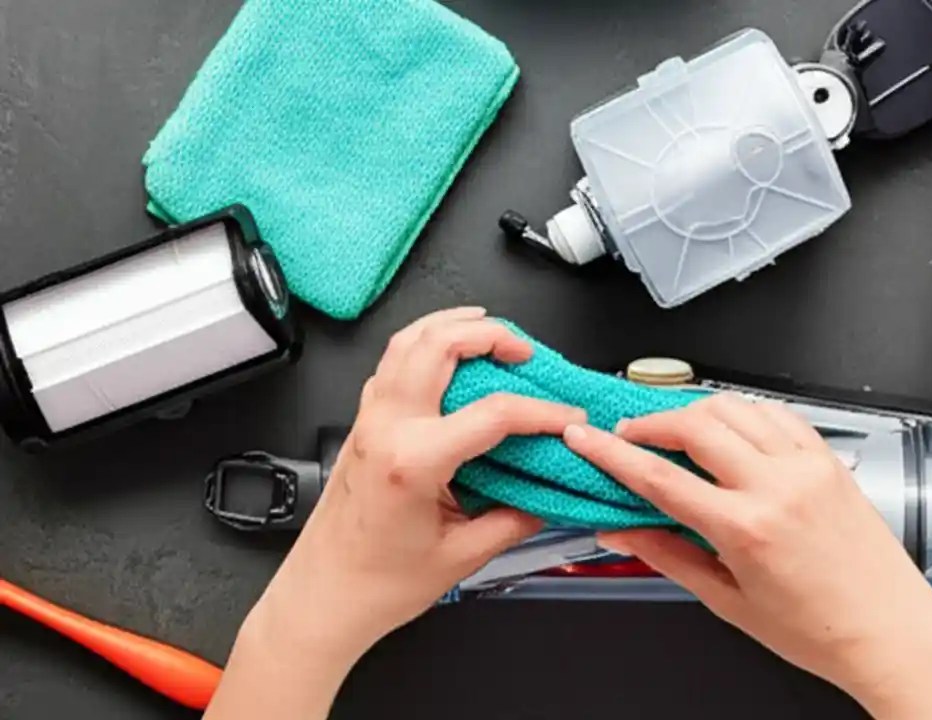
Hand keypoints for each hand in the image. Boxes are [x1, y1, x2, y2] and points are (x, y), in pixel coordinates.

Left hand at [206, 308, 585, 719]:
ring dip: (451, 325)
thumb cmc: (375, 583)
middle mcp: (387, 429)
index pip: (494, 414)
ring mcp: (369, 421)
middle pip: (439, 346)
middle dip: (491, 335)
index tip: (567, 418)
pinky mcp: (363, 424)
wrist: (324, 596)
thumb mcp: (461, 558)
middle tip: (525, 350)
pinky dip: (424, 344)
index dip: (542, 411)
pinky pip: (392, 363)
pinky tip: (446, 352)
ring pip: (407, 341)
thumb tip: (547, 496)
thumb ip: (513, 521)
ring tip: (489, 329)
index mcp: (413, 461)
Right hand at [564, 395, 931, 718]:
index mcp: (746, 528)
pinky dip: (744, 411)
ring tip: (674, 430)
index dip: (611, 453)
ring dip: (694, 411)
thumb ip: (670, 556)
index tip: (586, 439)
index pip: (659, 475)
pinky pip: (777, 413)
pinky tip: (731, 427)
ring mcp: (807, 467)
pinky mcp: (829, 461)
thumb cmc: (820, 629)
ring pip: (735, 407)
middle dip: (649, 422)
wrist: (889, 632)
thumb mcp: (730, 603)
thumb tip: (625, 532)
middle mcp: (778, 486)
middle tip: (627, 435)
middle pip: (694, 425)